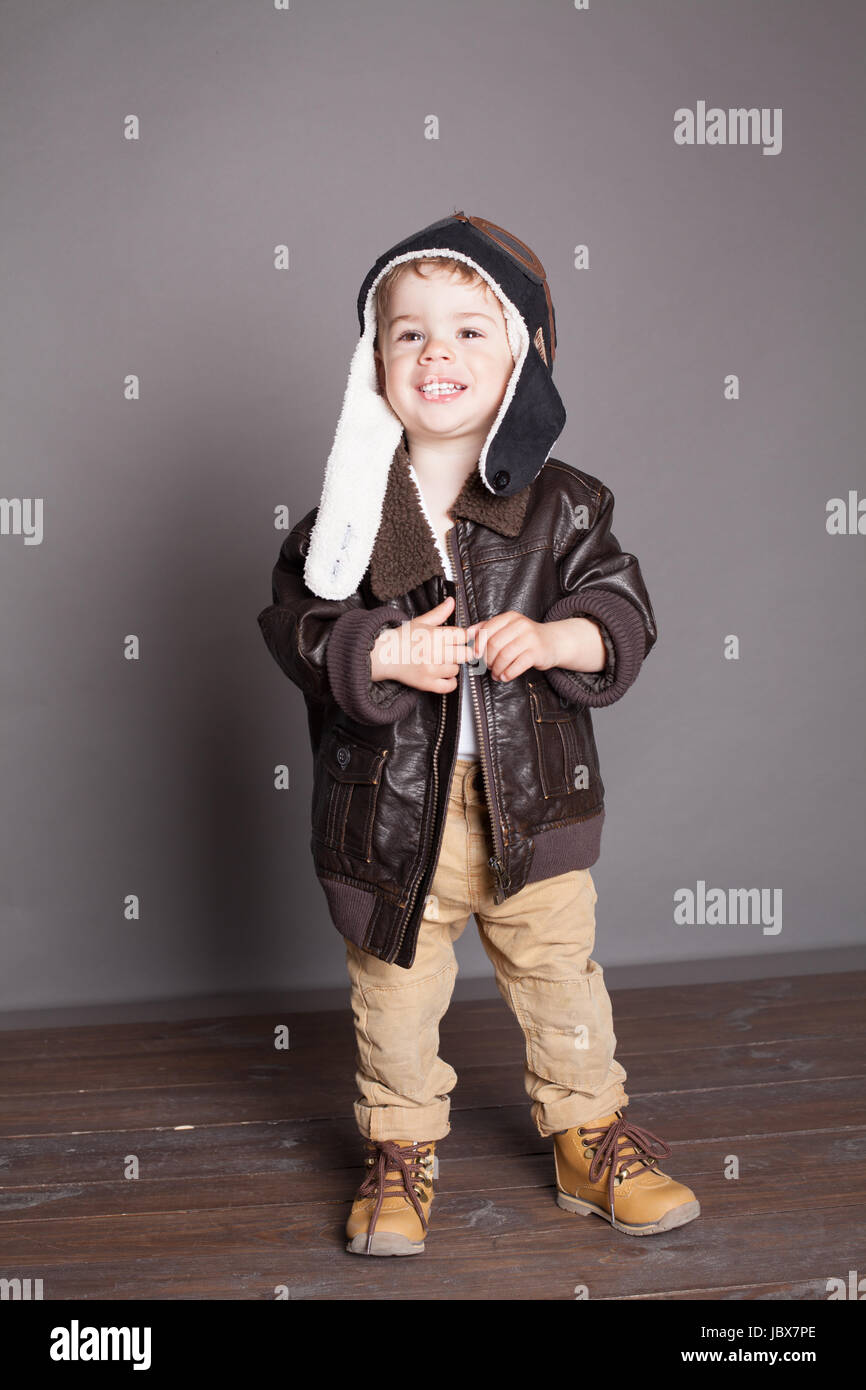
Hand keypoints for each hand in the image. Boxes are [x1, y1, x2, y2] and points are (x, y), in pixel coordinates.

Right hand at [371, 595, 472, 693]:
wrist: (383, 656)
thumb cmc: (401, 639)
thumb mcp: (420, 622)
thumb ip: (439, 613)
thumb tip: (451, 601)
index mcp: (433, 635)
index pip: (462, 635)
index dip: (463, 636)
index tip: (460, 638)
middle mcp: (433, 652)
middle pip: (465, 653)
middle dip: (461, 651)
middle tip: (453, 650)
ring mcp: (430, 670)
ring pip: (457, 668)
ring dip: (452, 665)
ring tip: (442, 661)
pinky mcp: (427, 684)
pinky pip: (450, 686)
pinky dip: (450, 681)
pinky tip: (443, 674)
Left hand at [465, 612, 603, 682]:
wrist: (553, 642)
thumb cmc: (526, 637)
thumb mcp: (508, 627)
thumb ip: (488, 628)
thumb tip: (467, 633)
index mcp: (510, 617)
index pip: (488, 629)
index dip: (479, 644)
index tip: (476, 655)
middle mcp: (520, 625)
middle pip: (494, 644)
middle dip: (487, 659)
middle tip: (487, 666)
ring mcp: (530, 638)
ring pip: (504, 656)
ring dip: (496, 669)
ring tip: (495, 673)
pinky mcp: (537, 652)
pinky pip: (517, 665)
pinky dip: (507, 673)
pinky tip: (504, 676)